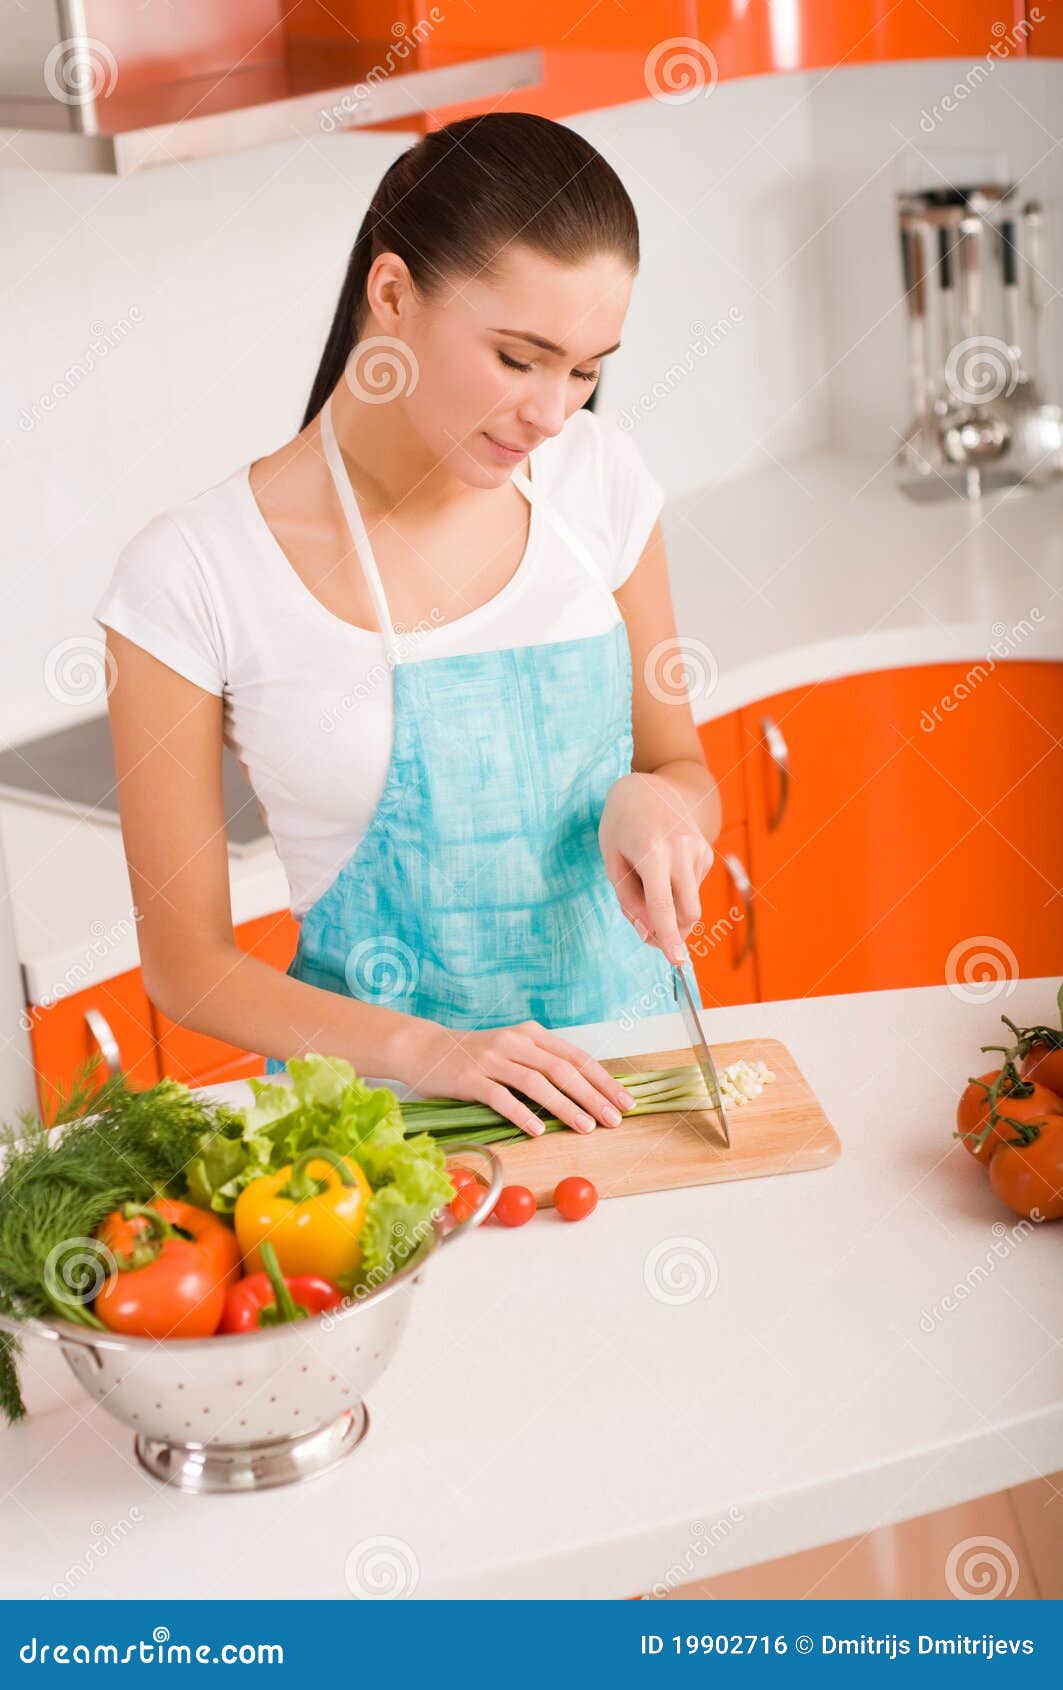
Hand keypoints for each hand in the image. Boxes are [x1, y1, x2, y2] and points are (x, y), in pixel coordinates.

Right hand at [397, 1020, 635, 1138]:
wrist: (424, 1048)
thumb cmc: (474, 1055)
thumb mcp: (512, 1050)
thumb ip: (541, 1064)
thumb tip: (584, 1092)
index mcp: (531, 1034)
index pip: (576, 1056)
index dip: (603, 1079)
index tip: (625, 1101)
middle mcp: (514, 1042)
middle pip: (562, 1069)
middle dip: (593, 1095)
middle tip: (614, 1119)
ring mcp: (491, 1059)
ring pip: (537, 1083)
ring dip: (566, 1106)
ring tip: (587, 1127)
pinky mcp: (470, 1078)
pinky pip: (501, 1097)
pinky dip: (522, 1114)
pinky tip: (539, 1130)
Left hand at [599, 772, 713, 963]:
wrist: (649, 788)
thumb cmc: (621, 826)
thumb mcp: (611, 861)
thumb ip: (628, 901)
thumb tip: (649, 933)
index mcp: (652, 851)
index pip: (662, 905)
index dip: (668, 937)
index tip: (677, 962)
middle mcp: (681, 849)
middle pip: (687, 912)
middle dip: (673, 933)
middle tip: (649, 938)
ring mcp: (698, 849)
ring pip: (690, 903)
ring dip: (670, 909)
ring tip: (646, 881)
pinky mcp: (707, 851)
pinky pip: (692, 888)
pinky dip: (677, 890)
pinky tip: (662, 868)